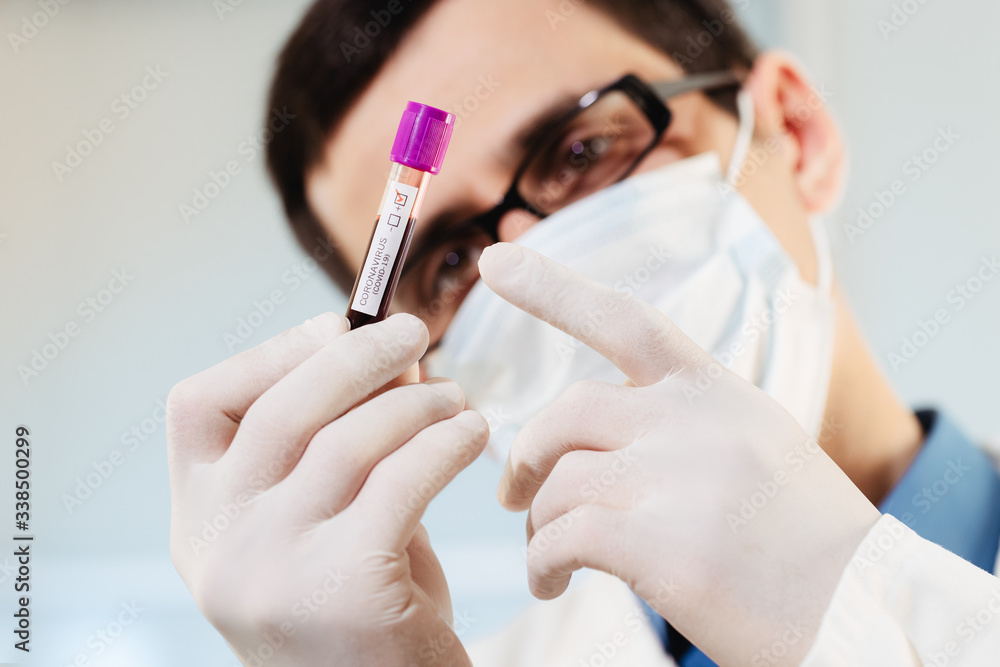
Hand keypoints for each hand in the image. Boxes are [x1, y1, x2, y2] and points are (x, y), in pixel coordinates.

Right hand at [167, 312, 487, 666]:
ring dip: (415, 404)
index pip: (198, 404)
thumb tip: (391, 352)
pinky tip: (472, 435)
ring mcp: (271, 571)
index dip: (271, 352)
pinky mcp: (341, 591)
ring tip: (456, 399)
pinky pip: (401, 481)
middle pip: (282, 411)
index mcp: (199, 519)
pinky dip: (445, 445)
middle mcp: (218, 544)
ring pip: (347, 442)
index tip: (334, 324)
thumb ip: (341, 439)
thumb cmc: (363, 601)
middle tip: (415, 333)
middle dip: (356, 356)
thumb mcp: (329, 515)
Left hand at [479, 243, 880, 666]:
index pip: (624, 320)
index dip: (554, 288)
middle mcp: (695, 421)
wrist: (864, 612)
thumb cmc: (805, 541)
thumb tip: (603, 436)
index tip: (496, 260)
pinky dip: (542, 564)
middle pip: (568, 413)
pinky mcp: (664, 547)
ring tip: (549, 559)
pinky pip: (562, 539)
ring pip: (559, 482)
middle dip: (526, 456)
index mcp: (716, 392)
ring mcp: (679, 479)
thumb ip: (685, 424)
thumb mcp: (758, 447)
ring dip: (538, 525)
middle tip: (513, 497)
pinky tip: (552, 584)